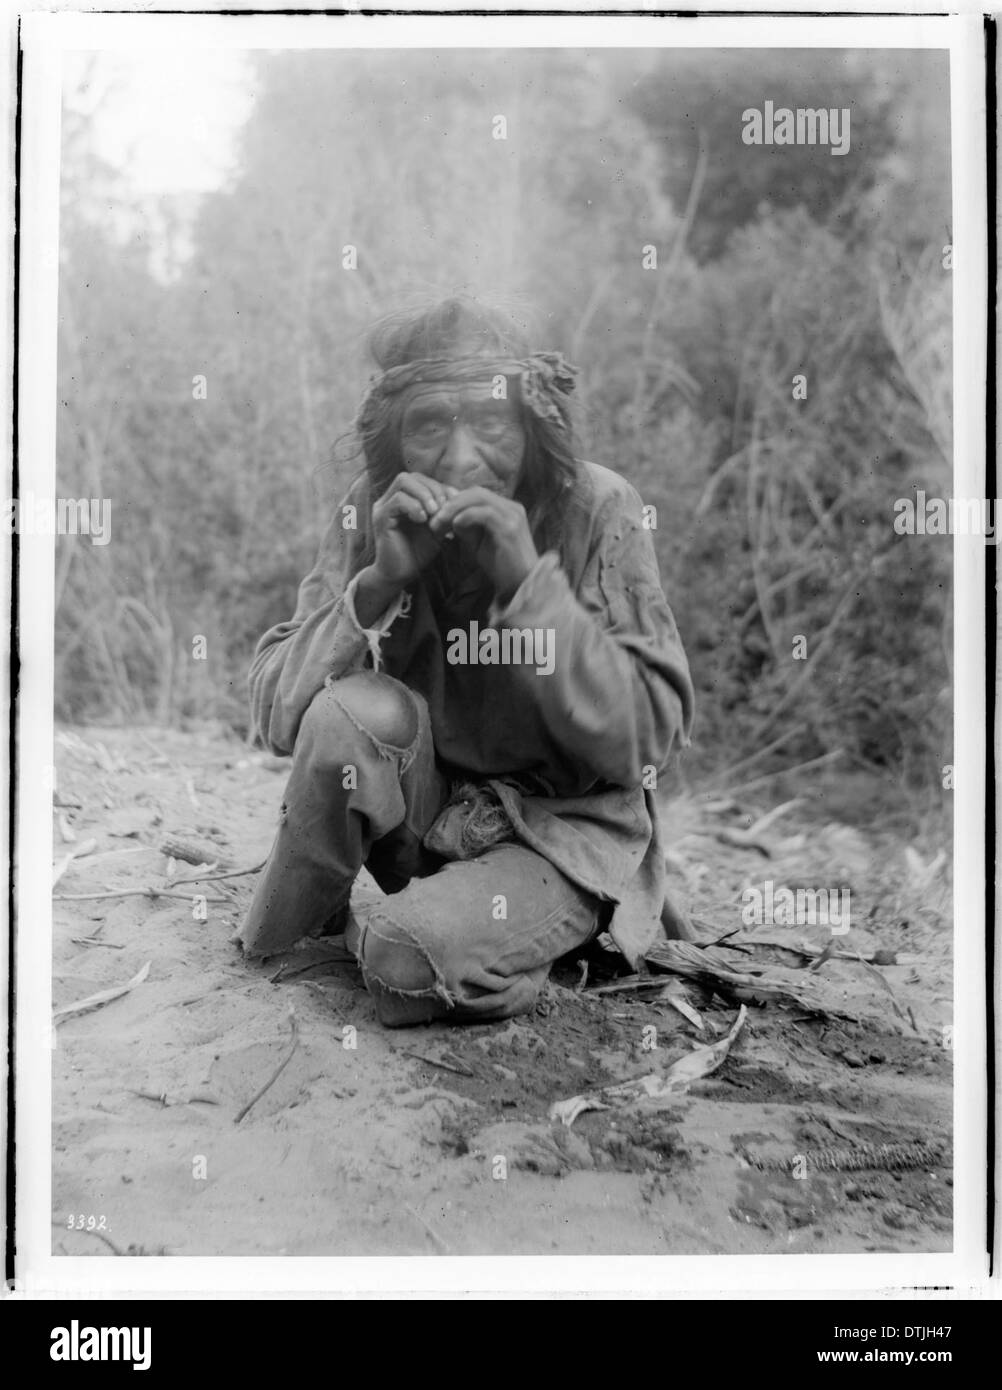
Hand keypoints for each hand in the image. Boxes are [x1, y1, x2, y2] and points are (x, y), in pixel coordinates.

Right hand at [370, 472, 456, 587]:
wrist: (401, 574)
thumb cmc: (418, 552)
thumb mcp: (436, 528)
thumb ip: (444, 512)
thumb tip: (460, 498)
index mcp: (403, 498)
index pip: (421, 479)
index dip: (439, 486)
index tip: (454, 502)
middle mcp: (390, 498)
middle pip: (411, 475)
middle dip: (432, 489)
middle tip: (443, 508)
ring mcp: (383, 506)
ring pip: (403, 482)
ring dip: (424, 495)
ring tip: (433, 513)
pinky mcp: (381, 517)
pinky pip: (398, 500)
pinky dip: (414, 507)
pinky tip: (423, 520)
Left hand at [428, 487, 539, 603]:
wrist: (520, 585)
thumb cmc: (500, 566)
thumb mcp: (479, 541)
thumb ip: (466, 526)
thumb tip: (449, 516)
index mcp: (506, 508)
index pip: (477, 494)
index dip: (454, 501)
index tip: (437, 516)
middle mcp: (512, 508)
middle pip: (476, 492)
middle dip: (451, 502)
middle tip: (434, 518)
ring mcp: (512, 516)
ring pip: (479, 498)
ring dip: (455, 508)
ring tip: (440, 522)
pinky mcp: (510, 528)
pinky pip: (484, 513)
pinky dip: (466, 516)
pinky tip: (455, 526)